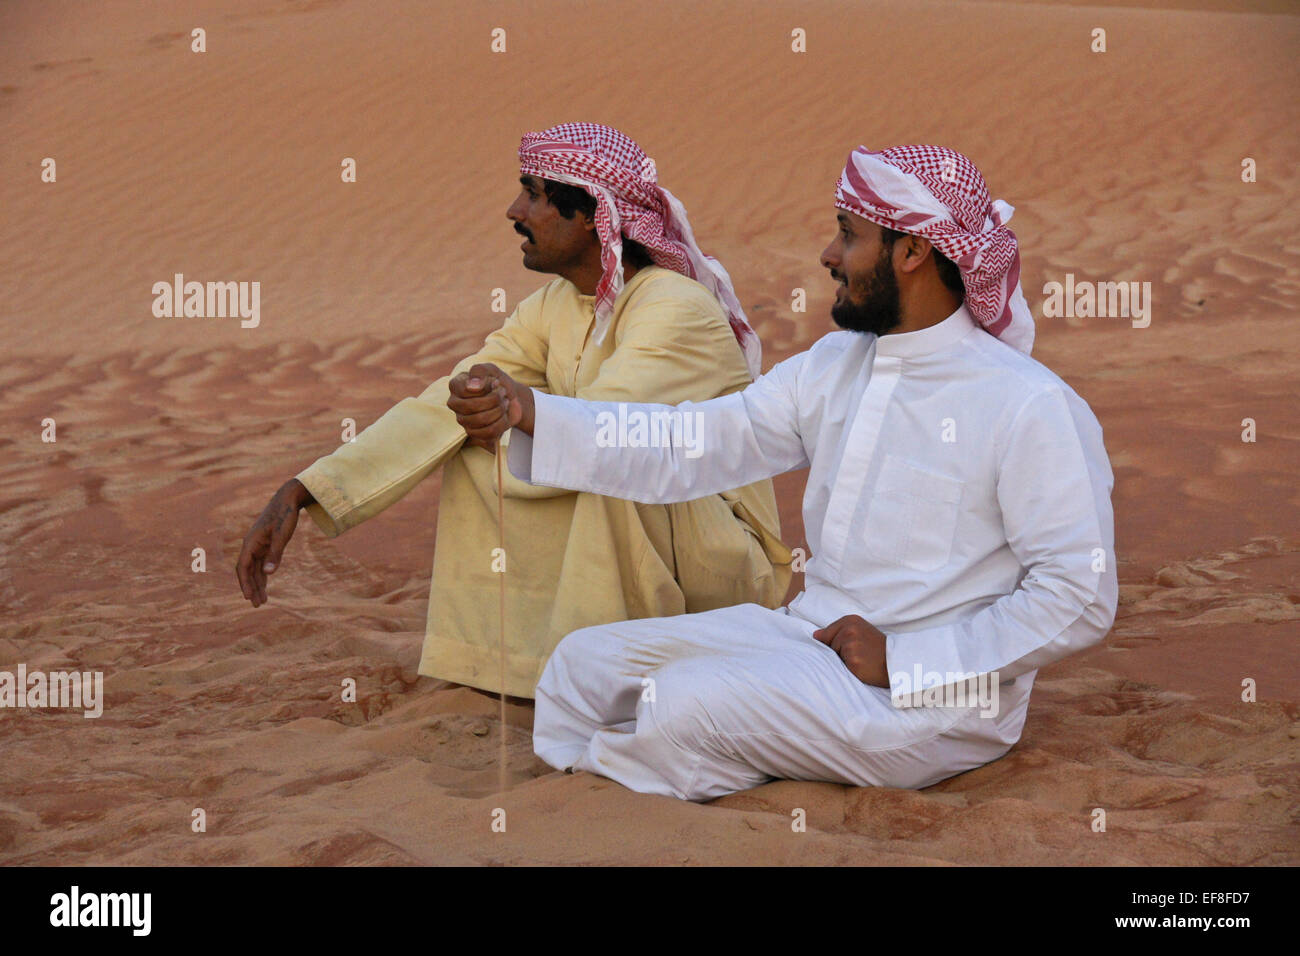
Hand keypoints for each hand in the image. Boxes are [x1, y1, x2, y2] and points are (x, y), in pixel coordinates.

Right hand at [236, 479, 311, 607]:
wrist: (288, 500)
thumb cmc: (285, 515)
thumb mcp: (282, 535)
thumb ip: (275, 554)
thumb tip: (268, 574)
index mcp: (251, 542)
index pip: (243, 567)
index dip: (245, 582)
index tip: (248, 597)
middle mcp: (252, 545)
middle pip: (248, 571)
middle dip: (252, 588)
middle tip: (258, 605)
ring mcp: (258, 546)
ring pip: (255, 569)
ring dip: (257, 585)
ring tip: (262, 601)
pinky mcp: (266, 546)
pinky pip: (262, 565)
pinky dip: (263, 576)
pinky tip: (265, 587)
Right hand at [447, 362, 534, 449]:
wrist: (511, 398)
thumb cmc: (497, 382)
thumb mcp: (491, 370)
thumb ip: (479, 371)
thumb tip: (472, 386)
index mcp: (455, 386)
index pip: (465, 391)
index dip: (486, 388)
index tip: (496, 383)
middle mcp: (455, 403)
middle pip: (472, 406)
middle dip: (494, 399)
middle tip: (503, 393)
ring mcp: (463, 420)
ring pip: (481, 420)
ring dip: (499, 410)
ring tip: (504, 403)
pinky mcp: (474, 432)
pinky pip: (488, 432)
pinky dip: (501, 423)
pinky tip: (503, 415)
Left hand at [812, 614, 889, 686]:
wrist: (895, 661)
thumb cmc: (876, 648)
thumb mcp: (859, 631)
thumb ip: (837, 631)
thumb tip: (815, 636)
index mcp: (850, 620)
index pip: (825, 633)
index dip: (834, 644)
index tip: (850, 646)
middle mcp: (850, 630)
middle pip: (827, 646)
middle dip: (838, 653)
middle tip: (859, 653)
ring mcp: (851, 645)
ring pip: (833, 657)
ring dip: (843, 661)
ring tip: (860, 660)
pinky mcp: (853, 660)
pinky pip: (840, 667)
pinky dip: (848, 670)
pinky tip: (861, 667)